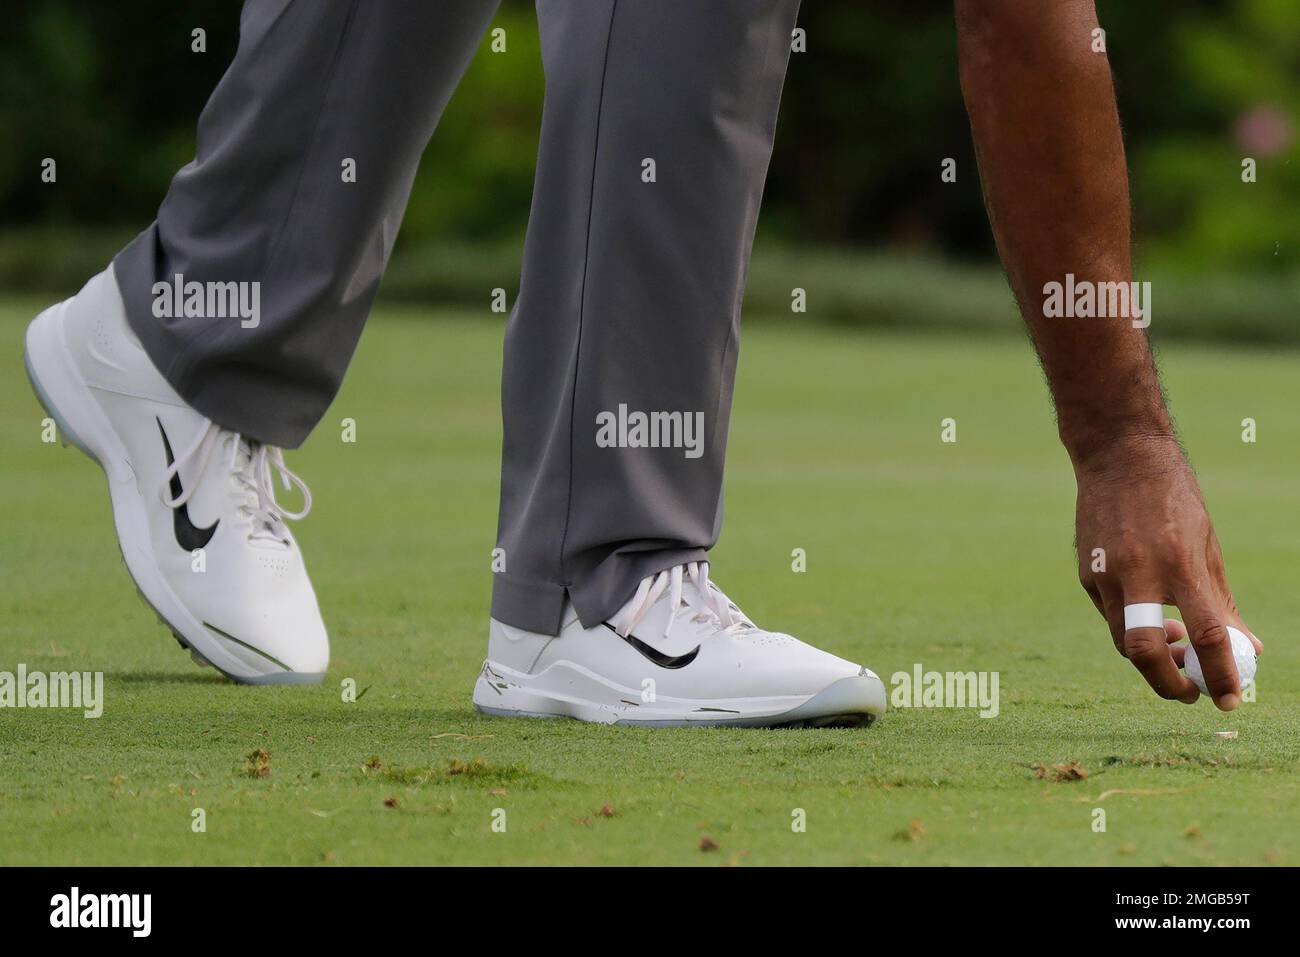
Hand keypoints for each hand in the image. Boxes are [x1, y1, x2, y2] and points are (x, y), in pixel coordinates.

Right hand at [1073, 436, 1261, 709]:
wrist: (1118, 457)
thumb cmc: (1175, 500)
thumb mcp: (1208, 548)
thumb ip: (1223, 602)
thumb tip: (1248, 649)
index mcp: (1180, 563)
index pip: (1207, 634)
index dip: (1221, 674)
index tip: (1230, 699)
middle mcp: (1138, 572)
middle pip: (1146, 651)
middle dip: (1168, 683)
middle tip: (1190, 693)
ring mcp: (1105, 574)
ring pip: (1124, 639)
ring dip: (1154, 655)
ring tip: (1177, 645)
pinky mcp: (1087, 574)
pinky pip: (1111, 615)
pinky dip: (1133, 623)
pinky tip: (1148, 606)